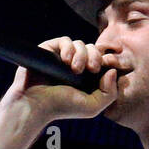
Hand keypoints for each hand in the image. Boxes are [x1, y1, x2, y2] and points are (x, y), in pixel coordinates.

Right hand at [4, 36, 119, 121]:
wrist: (36, 104)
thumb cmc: (62, 108)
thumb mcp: (92, 107)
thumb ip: (110, 93)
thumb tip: (112, 71)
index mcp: (87, 77)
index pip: (102, 61)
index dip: (107, 60)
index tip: (104, 67)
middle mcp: (76, 65)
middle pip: (93, 50)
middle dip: (95, 57)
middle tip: (91, 69)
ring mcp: (63, 57)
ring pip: (81, 44)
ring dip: (82, 54)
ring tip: (74, 69)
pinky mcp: (50, 50)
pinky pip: (65, 40)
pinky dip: (68, 48)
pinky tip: (66, 61)